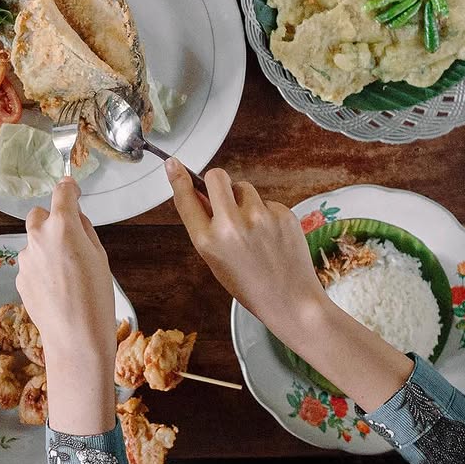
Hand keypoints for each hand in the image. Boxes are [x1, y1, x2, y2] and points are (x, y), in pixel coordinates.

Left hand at [17, 179, 116, 434]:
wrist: (75, 338)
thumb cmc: (96, 297)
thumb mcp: (100, 258)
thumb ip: (84, 231)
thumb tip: (75, 219)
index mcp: (62, 226)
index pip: (62, 193)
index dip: (69, 189)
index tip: (72, 190)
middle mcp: (38, 237)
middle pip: (39, 214)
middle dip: (51, 220)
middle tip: (69, 238)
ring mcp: (25, 258)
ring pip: (34, 242)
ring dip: (46, 248)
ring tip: (66, 273)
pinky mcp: (20, 278)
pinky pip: (31, 264)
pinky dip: (41, 269)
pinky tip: (56, 289)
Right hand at [167, 161, 325, 340]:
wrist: (290, 299)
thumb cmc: (250, 285)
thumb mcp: (215, 260)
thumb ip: (205, 227)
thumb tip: (199, 195)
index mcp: (208, 241)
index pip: (186, 198)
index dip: (178, 178)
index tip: (174, 164)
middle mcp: (231, 225)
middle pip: (216, 177)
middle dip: (216, 182)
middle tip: (222, 196)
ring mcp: (259, 217)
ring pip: (243, 187)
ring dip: (243, 200)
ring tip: (253, 228)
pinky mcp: (282, 213)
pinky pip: (266, 201)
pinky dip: (265, 213)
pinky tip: (270, 235)